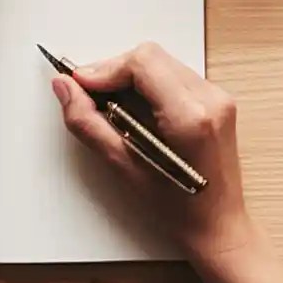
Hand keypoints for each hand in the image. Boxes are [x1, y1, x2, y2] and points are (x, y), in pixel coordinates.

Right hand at [50, 42, 251, 259]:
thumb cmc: (178, 209)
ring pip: (161, 63)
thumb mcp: (123, 167)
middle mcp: (210, 99)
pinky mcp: (217, 102)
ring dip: (130, 79)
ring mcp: (218, 98)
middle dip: (114, 71)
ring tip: (112, 109)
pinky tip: (136, 113)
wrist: (217, 226)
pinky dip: (148, 87)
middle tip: (90, 97)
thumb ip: (88, 123)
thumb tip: (65, 88)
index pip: (142, 62)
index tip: (80, 84)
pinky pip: (174, 76)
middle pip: (151, 56)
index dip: (104, 69)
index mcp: (190, 116)